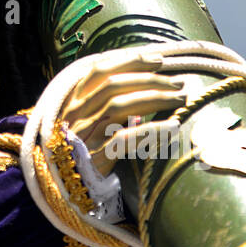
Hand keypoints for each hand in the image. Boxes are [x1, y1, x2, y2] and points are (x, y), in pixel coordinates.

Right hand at [60, 54, 187, 175]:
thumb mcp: (89, 122)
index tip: (158, 60)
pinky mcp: (95, 157)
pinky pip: (125, 139)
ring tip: (180, 99)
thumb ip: (110, 105)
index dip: (129, 61)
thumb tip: (146, 91)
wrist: (65, 186)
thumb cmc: (84, 150)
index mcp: (74, 101)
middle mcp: (76, 114)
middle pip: (113, 86)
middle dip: (150, 79)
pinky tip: (172, 127)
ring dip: (154, 99)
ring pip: (118, 107)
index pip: (99, 71)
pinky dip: (151, 131)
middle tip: (179, 82)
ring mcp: (84, 134)